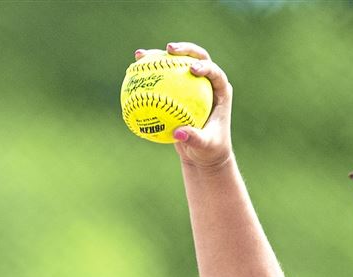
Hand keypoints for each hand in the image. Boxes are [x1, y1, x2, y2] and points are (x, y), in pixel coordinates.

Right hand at [134, 42, 233, 168]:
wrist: (203, 152)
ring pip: (177, 63)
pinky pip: (163, 79)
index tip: (192, 69)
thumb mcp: (204, 146)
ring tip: (141, 54)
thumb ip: (194, 138)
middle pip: (198, 57)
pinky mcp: (179, 89)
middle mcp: (207, 82)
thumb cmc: (209, 150)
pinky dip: (149, 74)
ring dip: (159, 56)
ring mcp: (193, 84)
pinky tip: (132, 71)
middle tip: (169, 49)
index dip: (205, 67)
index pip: (215, 73)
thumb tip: (178, 133)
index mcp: (220, 91)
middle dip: (185, 49)